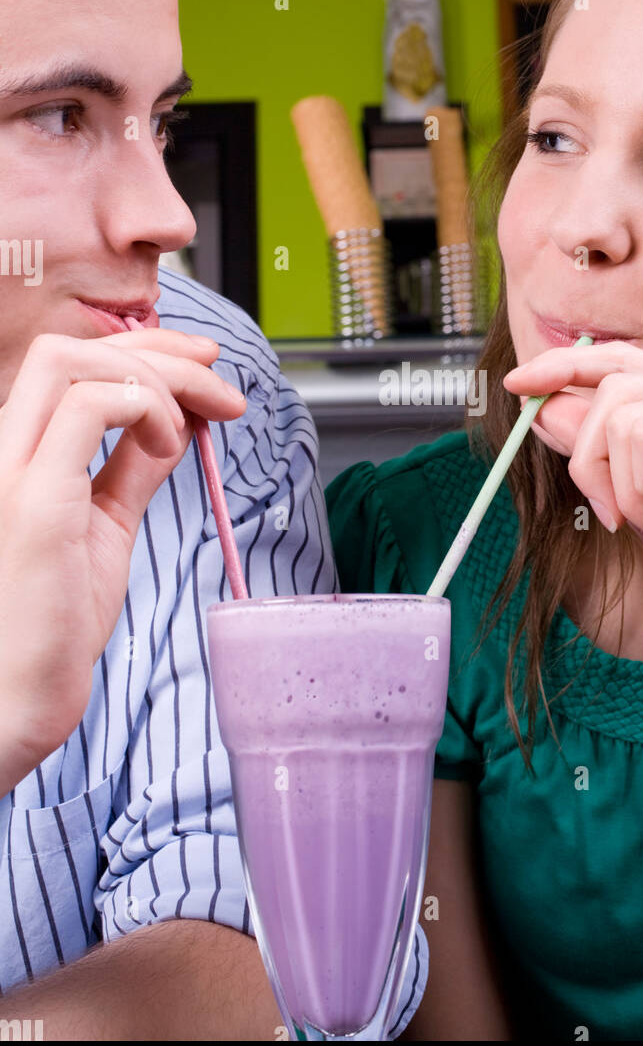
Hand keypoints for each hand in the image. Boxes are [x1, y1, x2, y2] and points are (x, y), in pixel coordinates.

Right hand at [0, 328, 245, 791]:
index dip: (140, 350)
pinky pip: (92, 408)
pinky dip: (147, 408)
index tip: (201, 367)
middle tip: (219, 377)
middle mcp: (1, 450)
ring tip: (201, 421)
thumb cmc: (50, 624)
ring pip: (76, 362)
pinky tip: (171, 445)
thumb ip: (131, 470)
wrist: (12, 697)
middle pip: (70, 350)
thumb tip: (174, 427)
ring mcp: (10, 470)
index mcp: (14, 453)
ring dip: (158, 377)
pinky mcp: (34, 499)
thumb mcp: (103, 526)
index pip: (69, 363)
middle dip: (157, 349)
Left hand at [504, 342, 642, 704]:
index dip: (565, 366)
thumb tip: (543, 402)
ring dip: (624, 488)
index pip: (625, 360)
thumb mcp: (641, 500)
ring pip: (623, 414)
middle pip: (612, 387)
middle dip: (589, 461)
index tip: (516, 385)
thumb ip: (601, 449)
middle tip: (617, 519)